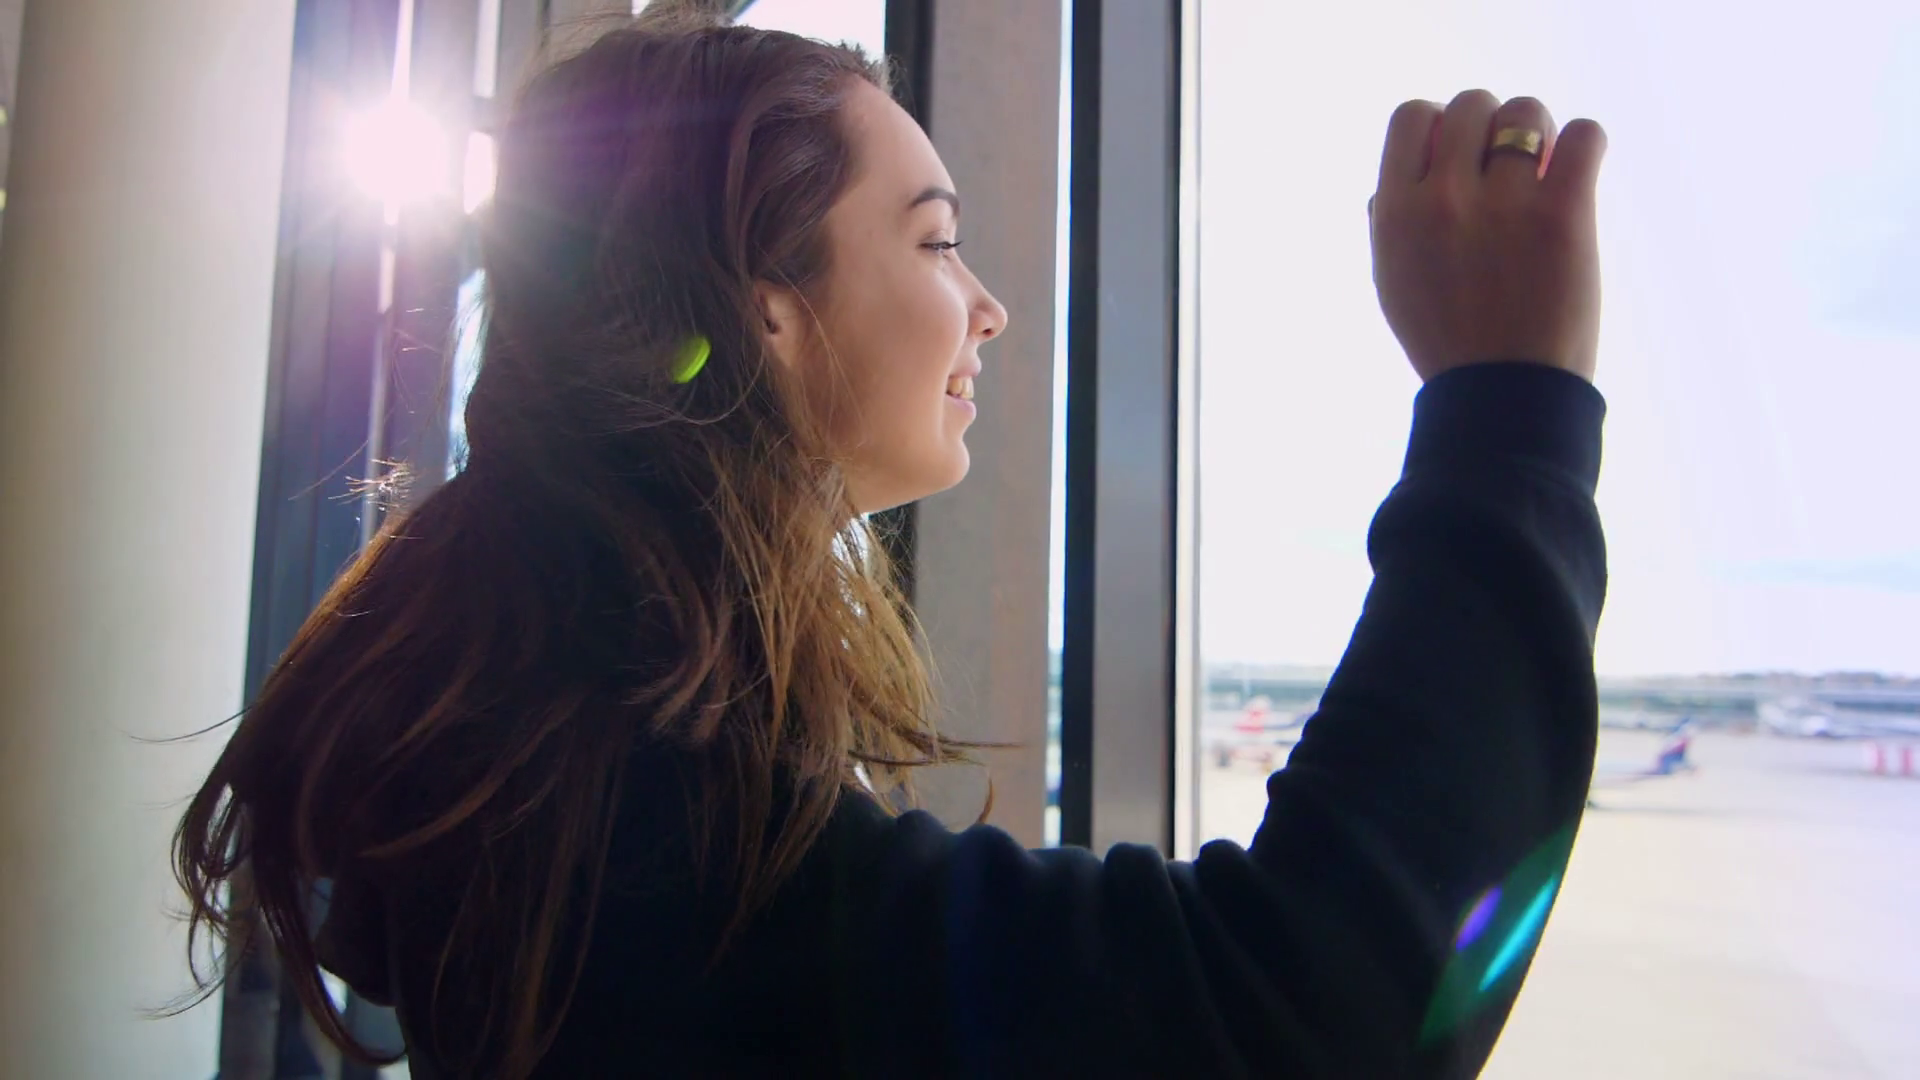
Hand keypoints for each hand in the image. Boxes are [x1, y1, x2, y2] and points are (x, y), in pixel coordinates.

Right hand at [1369, 90, 1606, 382]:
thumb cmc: (1448, 344)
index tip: (1457, 159)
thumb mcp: (1393, 284)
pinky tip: (1578, 171)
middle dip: (1490, 124)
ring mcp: (1503, 205)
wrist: (1503, 398)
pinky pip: (1585, 135)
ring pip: (1526, 111)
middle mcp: (1443, 200)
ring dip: (1539, 130)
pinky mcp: (1562, 215)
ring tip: (1544, 169)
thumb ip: (1389, 226)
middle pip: (1470, 104)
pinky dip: (1585, 144)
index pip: (1411, 116)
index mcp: (1395, 213)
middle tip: (1505, 166)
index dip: (1438, 127)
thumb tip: (1393, 182)